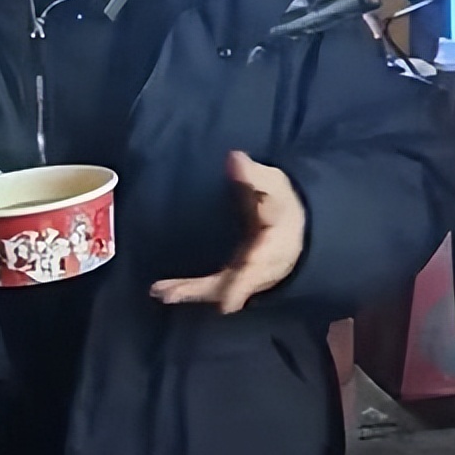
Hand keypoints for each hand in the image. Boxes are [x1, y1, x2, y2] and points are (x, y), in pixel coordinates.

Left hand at [150, 152, 305, 314]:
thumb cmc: (281, 205)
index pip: (262, 258)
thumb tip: (234, 158)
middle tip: (197, 296)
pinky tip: (161, 291)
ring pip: (221, 288)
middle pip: (241, 280)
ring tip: (164, 292)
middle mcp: (261, 266)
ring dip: (193, 292)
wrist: (294, 231)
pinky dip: (187, 291)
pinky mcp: (230, 279)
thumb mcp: (274, 185)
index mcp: (275, 242)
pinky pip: (209, 288)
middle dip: (223, 289)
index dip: (249, 272)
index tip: (237, 289)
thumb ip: (254, 175)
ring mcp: (244, 276)